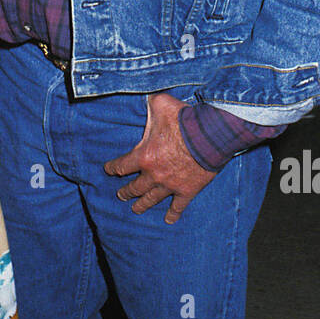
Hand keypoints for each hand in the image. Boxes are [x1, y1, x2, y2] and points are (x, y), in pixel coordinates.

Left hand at [103, 92, 214, 224]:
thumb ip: (150, 103)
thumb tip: (146, 97)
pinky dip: (173, 214)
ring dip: (142, 204)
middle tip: (121, 195)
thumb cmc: (184, 120)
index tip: (109, 170)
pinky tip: (168, 220)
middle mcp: (153, 174)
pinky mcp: (187, 191)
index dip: (113, 168)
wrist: (210, 136)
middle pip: (135, 187)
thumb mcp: (161, 104)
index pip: (121, 166)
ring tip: (136, 209)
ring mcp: (170, 185)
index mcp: (143, 156)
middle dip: (126, 192)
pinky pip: (178, 206)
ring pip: (151, 199)